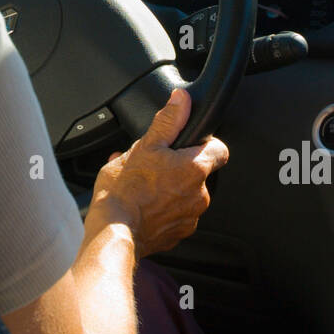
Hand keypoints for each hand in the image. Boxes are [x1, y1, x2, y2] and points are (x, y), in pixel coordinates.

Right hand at [89, 87, 227, 258]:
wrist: (113, 232)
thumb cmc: (125, 191)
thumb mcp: (144, 146)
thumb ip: (168, 120)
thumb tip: (181, 99)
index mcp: (195, 169)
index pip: (219, 149)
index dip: (205, 143)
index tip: (188, 144)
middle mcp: (200, 195)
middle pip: (198, 172)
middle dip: (179, 167)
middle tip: (154, 165)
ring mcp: (190, 218)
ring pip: (185, 195)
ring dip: (170, 188)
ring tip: (143, 186)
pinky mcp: (178, 234)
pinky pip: (176, 216)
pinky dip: (163, 209)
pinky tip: (142, 205)